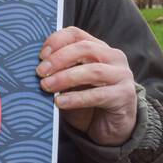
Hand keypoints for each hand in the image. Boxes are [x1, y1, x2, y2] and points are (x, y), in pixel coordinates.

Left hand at [37, 26, 137, 145]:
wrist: (112, 129)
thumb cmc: (88, 103)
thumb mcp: (72, 84)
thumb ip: (60, 71)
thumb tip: (37, 68)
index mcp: (99, 48)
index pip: (76, 34)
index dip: (56, 41)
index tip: (41, 56)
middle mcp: (113, 57)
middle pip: (84, 48)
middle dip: (59, 59)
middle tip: (40, 72)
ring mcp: (122, 75)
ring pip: (92, 71)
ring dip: (65, 78)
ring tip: (46, 86)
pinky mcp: (125, 95)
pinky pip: (98, 95)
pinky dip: (76, 98)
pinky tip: (60, 102)